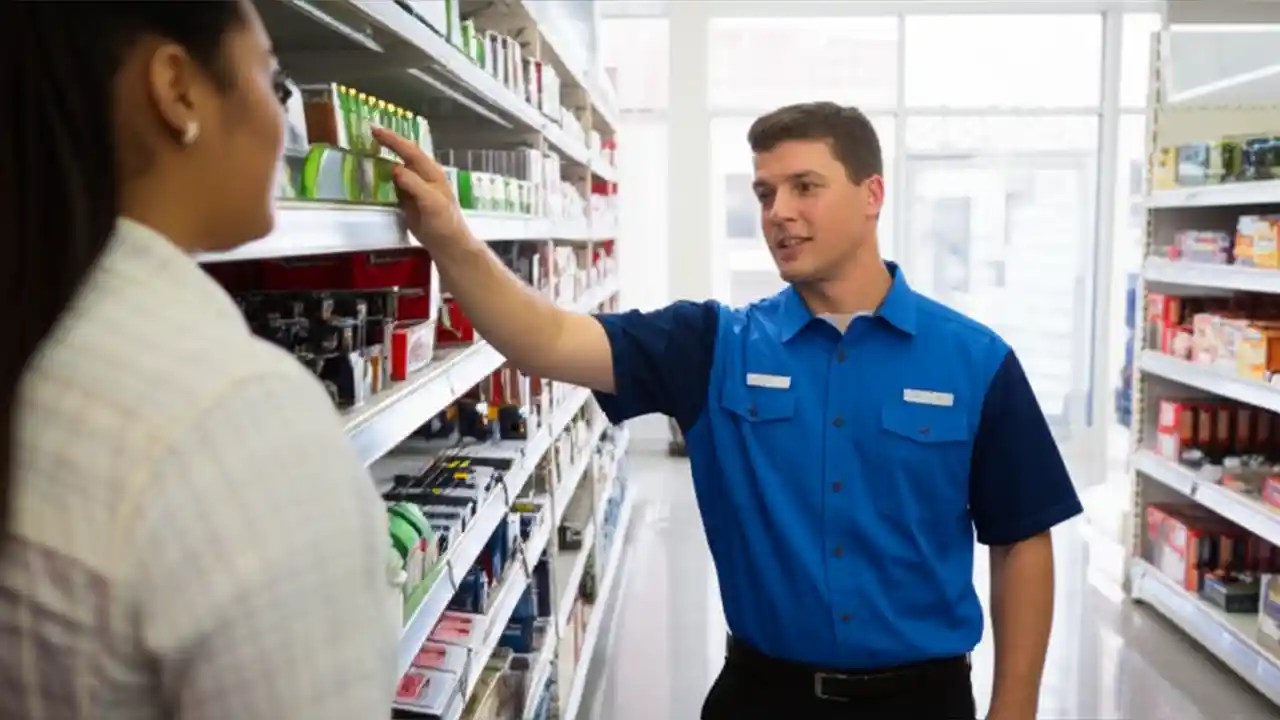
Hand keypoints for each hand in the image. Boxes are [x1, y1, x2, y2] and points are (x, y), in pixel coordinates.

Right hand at [371, 127, 471, 250]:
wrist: (447, 244)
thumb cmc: (444, 222)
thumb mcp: (431, 202)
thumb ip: (414, 184)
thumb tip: (394, 168)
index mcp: (431, 173)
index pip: (411, 151)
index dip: (394, 140)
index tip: (376, 130)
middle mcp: (423, 175)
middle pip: (404, 154)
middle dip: (388, 142)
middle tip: (370, 131)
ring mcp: (414, 187)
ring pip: (397, 166)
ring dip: (384, 157)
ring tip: (367, 147)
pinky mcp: (407, 199)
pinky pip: (393, 183)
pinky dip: (382, 176)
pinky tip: (371, 173)